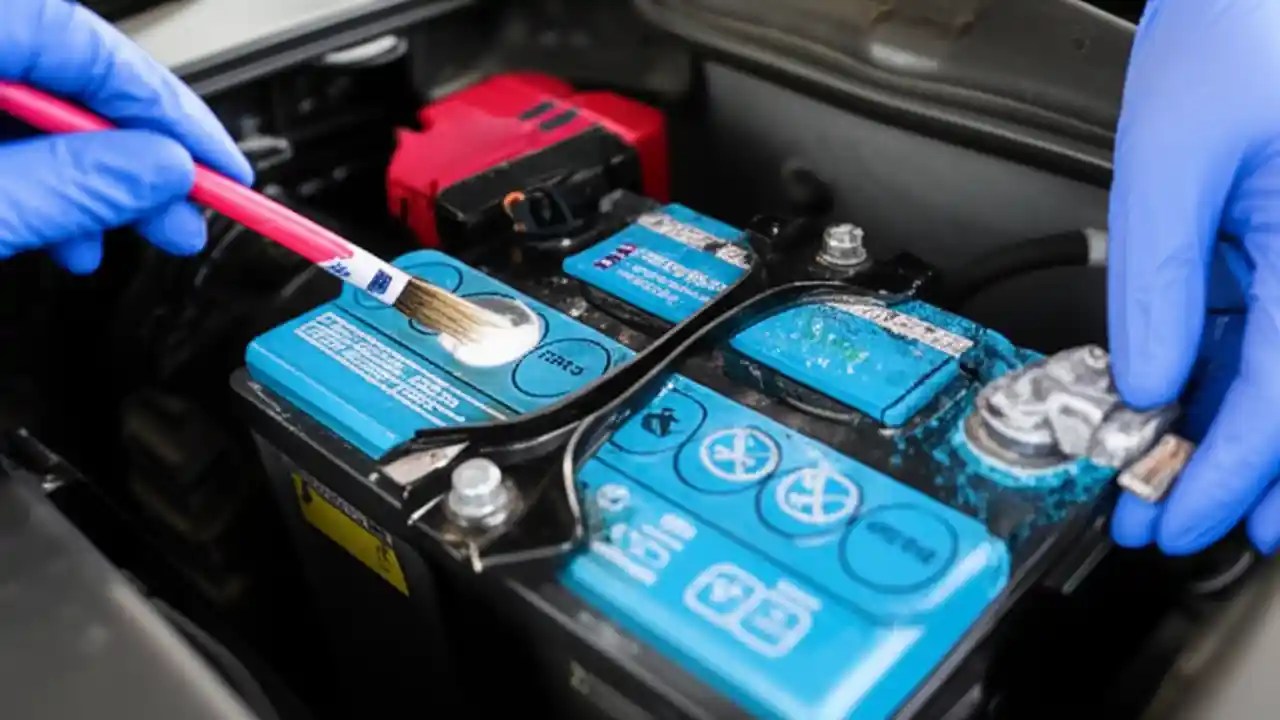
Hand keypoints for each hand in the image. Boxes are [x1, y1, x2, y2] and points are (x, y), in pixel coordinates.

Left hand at [0, 0, 250, 272]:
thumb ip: (70, 184)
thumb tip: (164, 171)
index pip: (91, 48)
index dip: (169, 112)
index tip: (223, 171)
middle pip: (71, 79)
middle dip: (136, 156)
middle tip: (186, 218)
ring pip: (37, 110)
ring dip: (92, 179)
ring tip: (122, 239)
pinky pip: (0, 129)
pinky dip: (37, 178)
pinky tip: (59, 229)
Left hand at [1109, 0, 1279, 554]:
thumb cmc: (1248, 17)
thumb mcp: (1172, 152)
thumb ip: (1160, 278)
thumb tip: (1148, 381)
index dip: (1225, 474)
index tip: (1174, 518)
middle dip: (1246, 473)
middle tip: (1179, 518)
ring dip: (1244, 428)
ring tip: (1184, 475)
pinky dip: (1241, 363)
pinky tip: (1198, 393)